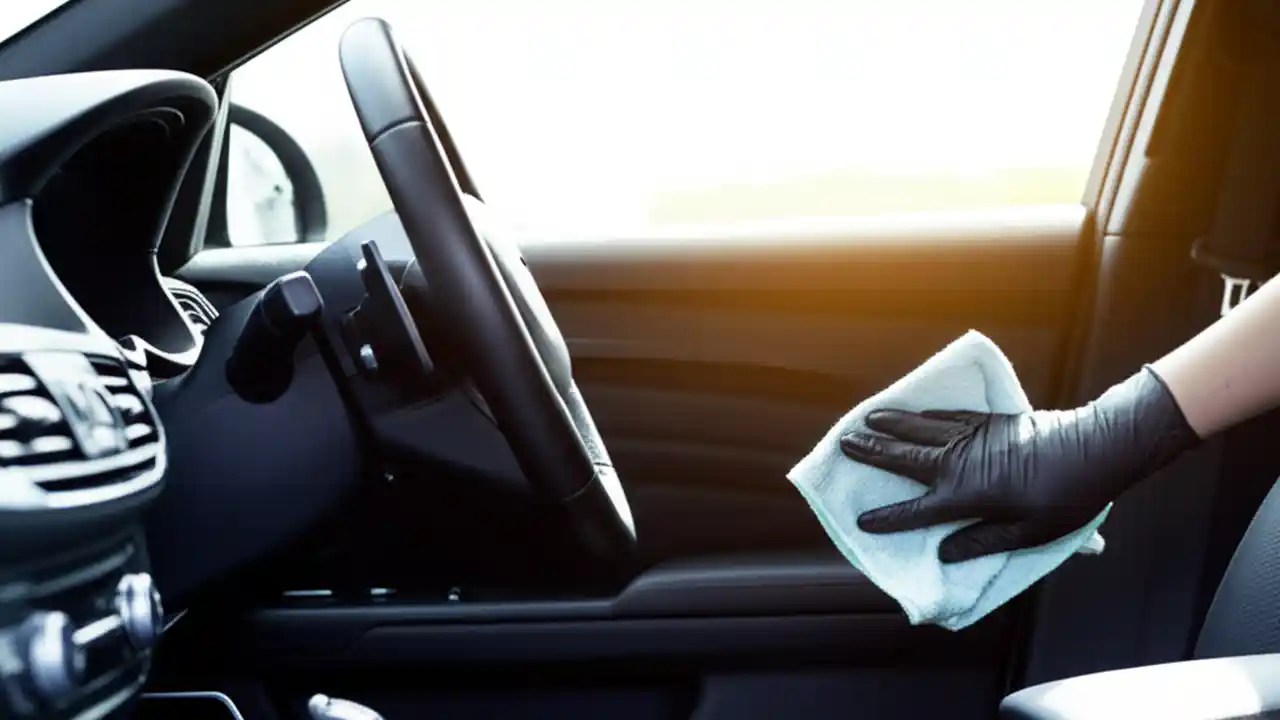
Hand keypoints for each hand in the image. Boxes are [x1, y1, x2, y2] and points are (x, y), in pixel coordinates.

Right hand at [840, 367, 1198, 562]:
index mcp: (965, 496)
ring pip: (920, 430)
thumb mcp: (1026, 534)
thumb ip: (981, 542)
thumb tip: (946, 555)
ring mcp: (971, 438)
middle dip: (872, 452)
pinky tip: (912, 413)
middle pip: (905, 458)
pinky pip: (945, 417)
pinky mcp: (987, 422)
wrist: (1094, 451)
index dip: (887, 518)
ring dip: (891, 424)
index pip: (915, 511)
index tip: (861, 519)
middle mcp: (959, 463)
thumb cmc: (1065, 499)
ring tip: (866, 419)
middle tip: (844, 444)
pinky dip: (924, 415)